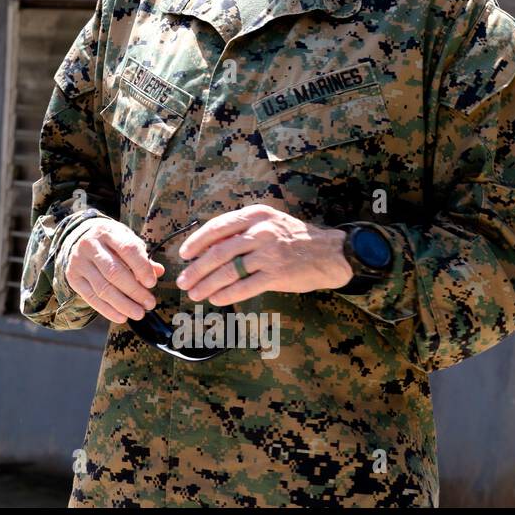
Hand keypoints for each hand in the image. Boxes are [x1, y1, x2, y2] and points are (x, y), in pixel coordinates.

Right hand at [63, 219, 165, 323]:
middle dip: (135, 291)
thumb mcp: (125, 240)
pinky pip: (91, 298)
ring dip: (123, 304)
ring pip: (103, 288)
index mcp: (107, 232)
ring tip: (139, 313)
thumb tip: (158, 272)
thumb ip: (142, 257)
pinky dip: (108, 310)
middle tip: (150, 303)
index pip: (127, 249)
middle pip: (114, 272)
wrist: (78, 238)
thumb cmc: (109, 241)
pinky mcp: (73, 277)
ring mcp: (79, 262)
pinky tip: (122, 317)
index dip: (141, 268)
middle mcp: (90, 245)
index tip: (152, 284)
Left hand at [176, 204, 351, 305]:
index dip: (196, 242)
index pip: (217, 227)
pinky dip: (227, 294)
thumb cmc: (293, 238)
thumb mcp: (268, 222)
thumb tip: (207, 247)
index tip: (184, 255)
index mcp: (255, 215)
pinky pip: (245, 286)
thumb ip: (241, 231)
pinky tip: (216, 299)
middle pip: (219, 252)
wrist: (331, 253)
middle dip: (197, 268)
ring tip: (194, 294)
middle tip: (183, 281)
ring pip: (229, 271)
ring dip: (207, 284)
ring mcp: (270, 254)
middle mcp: (261, 232)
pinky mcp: (278, 275)